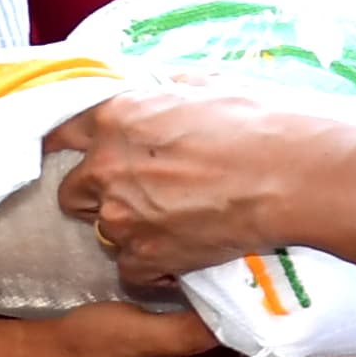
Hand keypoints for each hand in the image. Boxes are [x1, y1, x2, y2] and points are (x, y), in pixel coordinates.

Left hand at [49, 87, 311, 294]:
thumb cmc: (259, 123)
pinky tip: (179, 256)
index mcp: (115, 118)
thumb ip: (167, 92)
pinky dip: (152, 269)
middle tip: (137, 194)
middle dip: (97, 195)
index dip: (69, 147)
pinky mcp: (145, 257)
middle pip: (73, 192)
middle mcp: (106, 167)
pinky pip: (131, 271)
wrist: (293, 175)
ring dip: (130, 232)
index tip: (73, 157)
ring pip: (104, 234)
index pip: (61, 133)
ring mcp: (122, 216)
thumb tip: (160, 91)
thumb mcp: (206, 85)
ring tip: (171, 226)